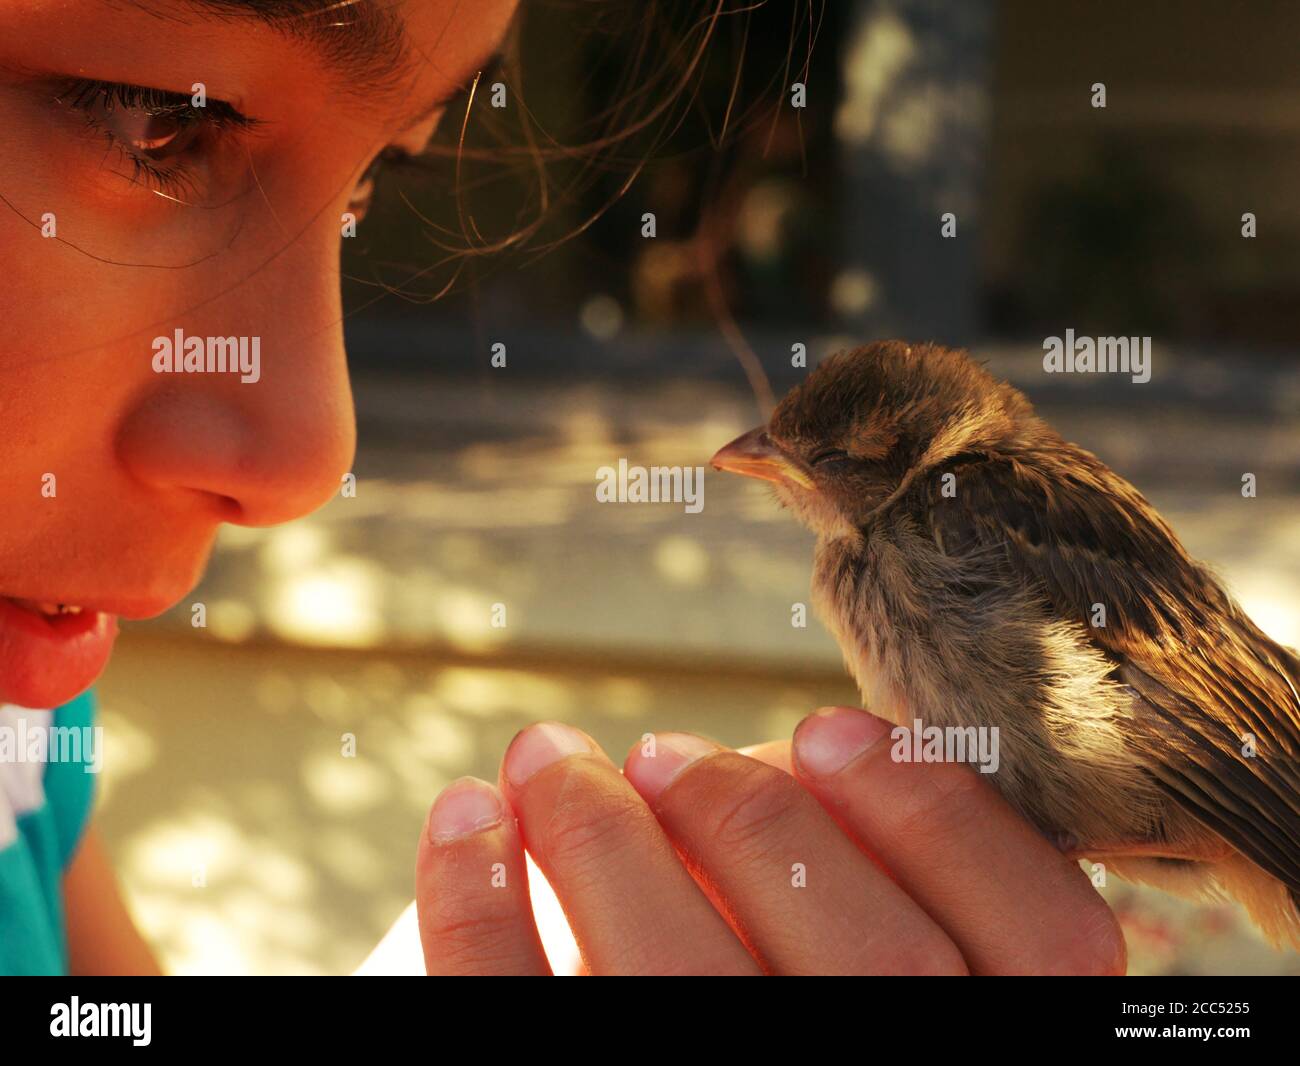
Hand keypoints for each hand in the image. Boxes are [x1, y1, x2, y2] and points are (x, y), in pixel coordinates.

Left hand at [414, 706, 1126, 974]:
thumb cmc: (797, 990)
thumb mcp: (886, 976)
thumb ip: (871, 891)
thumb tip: (794, 760)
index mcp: (1006, 1052)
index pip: (1039, 933)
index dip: (930, 810)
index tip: (820, 728)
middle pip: (864, 957)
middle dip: (743, 813)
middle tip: (657, 750)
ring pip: (683, 983)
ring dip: (598, 836)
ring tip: (550, 763)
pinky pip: (515, 1014)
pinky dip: (475, 904)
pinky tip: (466, 817)